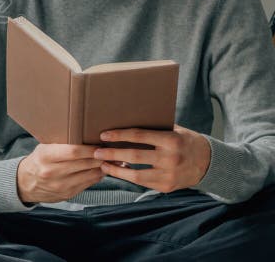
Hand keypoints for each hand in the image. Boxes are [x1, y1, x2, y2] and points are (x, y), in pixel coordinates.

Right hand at [17, 144, 104, 203]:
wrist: (25, 183)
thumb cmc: (38, 160)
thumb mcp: (43, 148)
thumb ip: (61, 144)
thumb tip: (85, 136)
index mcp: (45, 156)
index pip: (72, 152)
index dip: (89, 148)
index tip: (99, 144)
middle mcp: (52, 172)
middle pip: (83, 163)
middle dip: (99, 157)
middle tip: (110, 151)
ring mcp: (60, 185)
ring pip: (89, 175)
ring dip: (101, 167)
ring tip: (110, 160)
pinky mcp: (67, 194)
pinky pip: (88, 184)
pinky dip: (97, 176)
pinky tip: (101, 169)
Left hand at [95, 124, 210, 192]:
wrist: (208, 163)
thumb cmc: (185, 141)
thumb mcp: (174, 129)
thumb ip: (154, 128)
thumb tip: (124, 119)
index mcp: (171, 140)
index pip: (140, 136)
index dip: (119, 135)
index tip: (104, 134)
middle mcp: (171, 158)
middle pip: (134, 156)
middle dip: (112, 153)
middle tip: (95, 151)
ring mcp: (169, 175)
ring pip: (136, 174)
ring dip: (115, 169)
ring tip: (102, 163)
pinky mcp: (166, 187)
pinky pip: (142, 182)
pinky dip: (127, 177)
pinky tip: (116, 171)